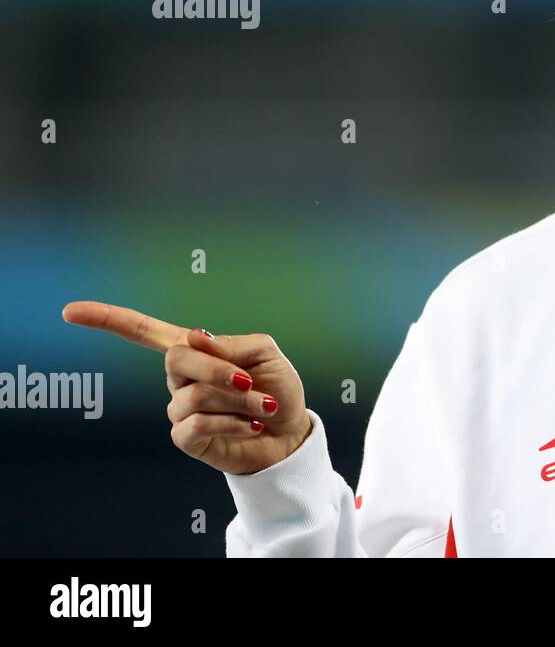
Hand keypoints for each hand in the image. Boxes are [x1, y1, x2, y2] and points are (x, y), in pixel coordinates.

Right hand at [61, 300, 311, 475]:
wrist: (289, 433)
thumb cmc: (274, 388)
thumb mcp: (264, 353)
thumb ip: (231, 343)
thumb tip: (195, 336)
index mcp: (194, 350)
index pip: (143, 331)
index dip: (107, 319)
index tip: (70, 311)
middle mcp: (179, 378)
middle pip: (176, 359)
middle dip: (218, 368)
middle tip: (248, 381)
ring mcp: (179, 409)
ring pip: (193, 394)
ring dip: (236, 399)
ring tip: (261, 406)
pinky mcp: (186, 438)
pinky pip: (198, 424)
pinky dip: (233, 422)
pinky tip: (251, 425)